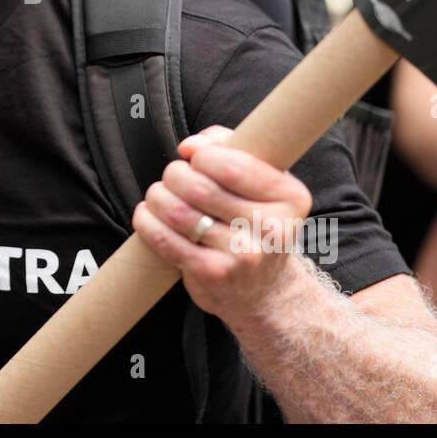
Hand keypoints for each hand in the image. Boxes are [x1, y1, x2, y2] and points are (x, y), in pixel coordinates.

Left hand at [131, 125, 312, 322]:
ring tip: (158, 195)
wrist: (263, 290)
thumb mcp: (261, 182)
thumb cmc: (255, 224)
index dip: (202, 155)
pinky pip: (166, 240)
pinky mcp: (213, 273)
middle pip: (200, 187)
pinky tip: (147, 215)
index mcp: (290, 197)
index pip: (233, 166)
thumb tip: (190, 147)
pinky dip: (147, 222)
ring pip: (179, 212)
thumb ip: (229, 147)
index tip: (194, 158)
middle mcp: (271, 229)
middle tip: (172, 177)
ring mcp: (243, 255)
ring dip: (157, 196)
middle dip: (175, 174)